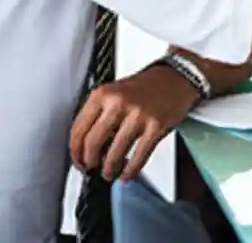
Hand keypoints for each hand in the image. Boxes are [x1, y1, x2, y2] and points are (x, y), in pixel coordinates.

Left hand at [69, 64, 199, 181]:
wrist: (176, 78)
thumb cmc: (145, 87)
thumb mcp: (114, 91)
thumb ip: (98, 113)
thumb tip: (85, 145)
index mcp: (103, 94)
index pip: (79, 128)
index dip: (75, 150)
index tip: (77, 159)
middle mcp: (119, 102)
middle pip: (93, 142)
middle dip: (89, 161)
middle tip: (90, 167)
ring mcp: (139, 114)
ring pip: (115, 152)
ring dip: (109, 169)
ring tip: (109, 173)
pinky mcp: (157, 125)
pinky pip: (140, 155)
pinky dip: (131, 169)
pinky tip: (127, 174)